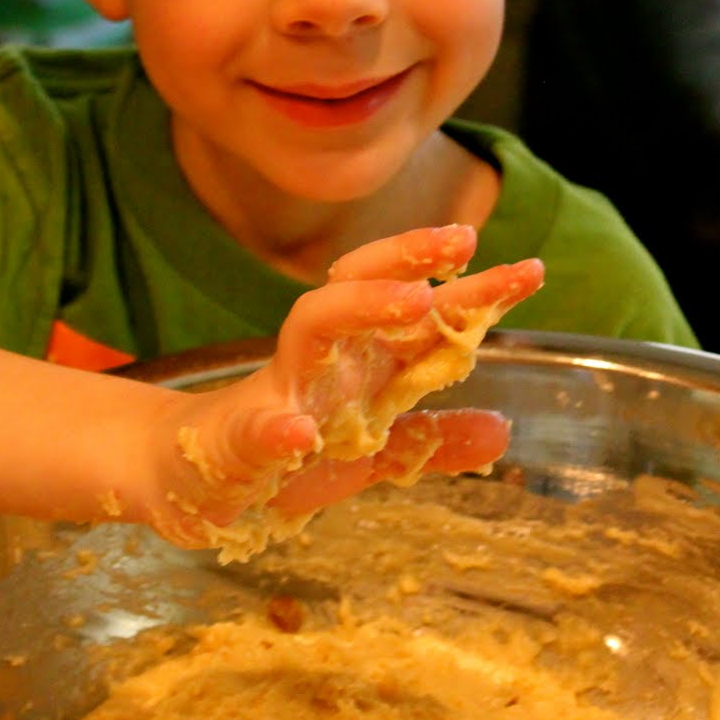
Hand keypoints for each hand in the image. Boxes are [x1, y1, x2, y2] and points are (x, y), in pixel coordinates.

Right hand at [147, 226, 543, 551]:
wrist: (189, 479)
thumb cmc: (285, 459)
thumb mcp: (370, 455)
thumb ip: (432, 441)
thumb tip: (502, 429)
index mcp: (362, 368)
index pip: (421, 317)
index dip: (475, 293)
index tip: (530, 272)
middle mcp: (324, 364)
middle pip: (366, 292)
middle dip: (410, 260)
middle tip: (462, 240)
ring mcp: (278, 393)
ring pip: (312, 328)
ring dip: (360, 307)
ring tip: (410, 300)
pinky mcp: (234, 442)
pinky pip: (253, 430)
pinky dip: (274, 430)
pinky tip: (298, 433)